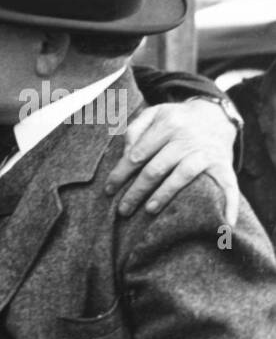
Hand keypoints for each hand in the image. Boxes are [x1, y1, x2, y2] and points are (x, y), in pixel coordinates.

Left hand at [105, 99, 238, 224]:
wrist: (217, 116)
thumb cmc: (176, 120)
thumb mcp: (154, 114)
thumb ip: (134, 130)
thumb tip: (124, 155)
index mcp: (167, 125)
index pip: (137, 155)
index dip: (120, 174)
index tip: (108, 190)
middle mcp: (186, 139)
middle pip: (155, 169)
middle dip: (135, 192)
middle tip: (122, 210)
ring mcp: (205, 153)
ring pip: (181, 177)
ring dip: (163, 196)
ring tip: (148, 210)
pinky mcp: (223, 165)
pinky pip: (229, 186)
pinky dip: (228, 204)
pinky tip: (226, 224)